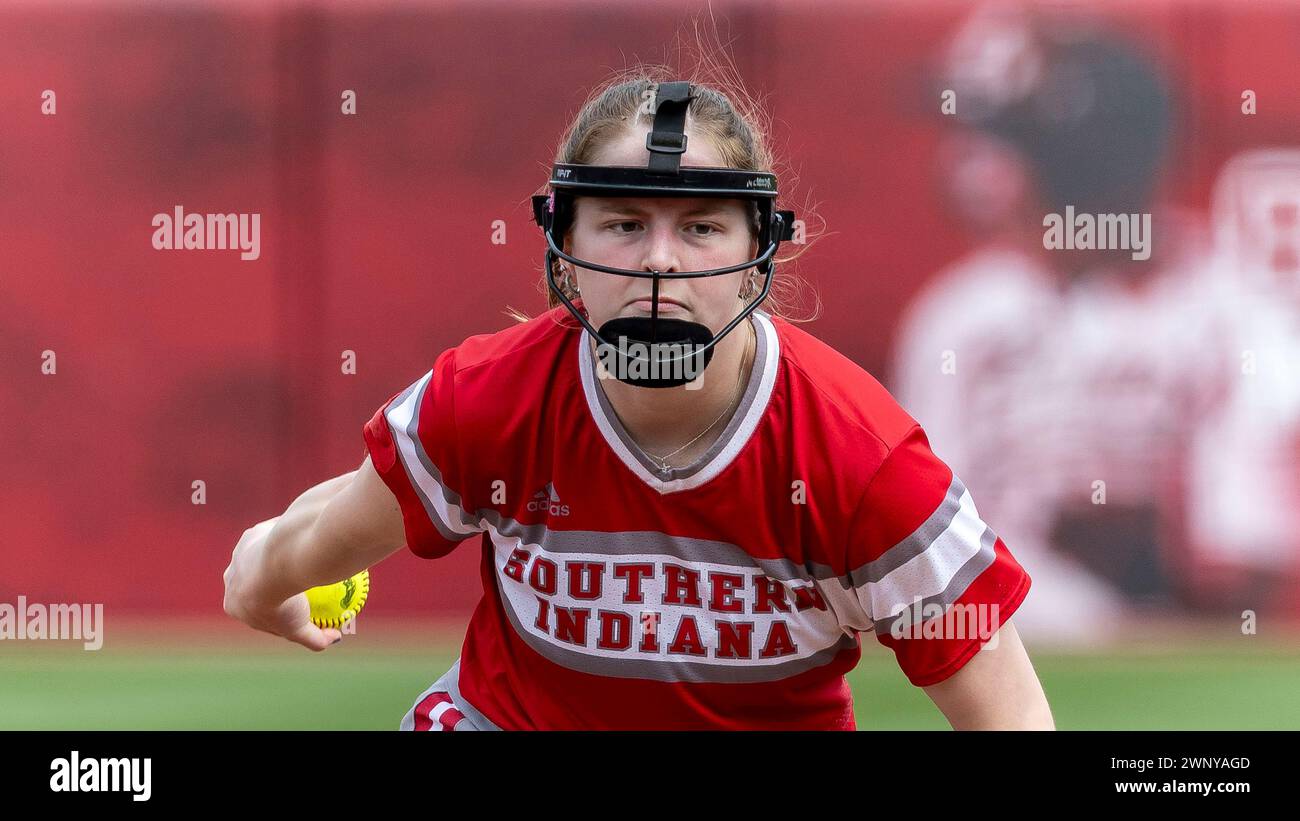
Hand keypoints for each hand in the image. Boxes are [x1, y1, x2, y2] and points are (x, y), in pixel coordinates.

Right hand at [223, 517, 342, 650]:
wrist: (275, 567)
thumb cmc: (283, 602)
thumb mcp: (298, 627)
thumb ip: (313, 637)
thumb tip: (334, 639)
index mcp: (233, 606)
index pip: (254, 613)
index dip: (274, 615)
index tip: (297, 611)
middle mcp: (230, 581)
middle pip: (253, 586)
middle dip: (269, 587)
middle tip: (299, 586)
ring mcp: (238, 557)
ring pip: (259, 561)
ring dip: (274, 562)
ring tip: (302, 562)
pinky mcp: (251, 536)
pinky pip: (272, 540)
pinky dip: (286, 544)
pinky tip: (308, 544)